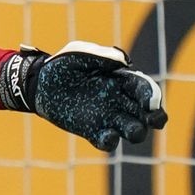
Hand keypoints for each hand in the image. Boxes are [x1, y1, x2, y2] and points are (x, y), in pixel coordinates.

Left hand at [0, 42, 166, 150]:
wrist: (39, 83)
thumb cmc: (62, 65)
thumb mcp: (78, 53)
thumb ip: (101, 55)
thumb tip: (123, 63)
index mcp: (121, 80)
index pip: (144, 88)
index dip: (151, 95)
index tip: (150, 102)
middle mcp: (119, 100)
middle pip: (146, 113)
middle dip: (155, 117)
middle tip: (152, 119)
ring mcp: (107, 117)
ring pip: (132, 129)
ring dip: (137, 132)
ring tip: (133, 130)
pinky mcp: (92, 131)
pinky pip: (107, 141)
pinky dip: (111, 141)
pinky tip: (108, 137)